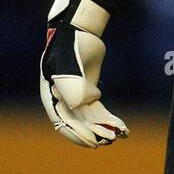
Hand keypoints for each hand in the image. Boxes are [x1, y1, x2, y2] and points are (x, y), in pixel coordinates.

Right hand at [39, 0, 127, 147]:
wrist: (80, 30)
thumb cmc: (70, 45)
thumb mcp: (68, 63)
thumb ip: (71, 83)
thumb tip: (80, 104)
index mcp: (51, 95)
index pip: (62, 122)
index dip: (77, 134)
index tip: (93, 143)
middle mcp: (61, 99)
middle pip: (78, 124)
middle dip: (94, 134)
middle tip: (110, 139)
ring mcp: (75, 97)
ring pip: (90, 120)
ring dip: (104, 129)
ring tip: (120, 134)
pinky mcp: (89, 92)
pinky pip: (98, 111)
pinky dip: (109, 120)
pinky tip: (122, 127)